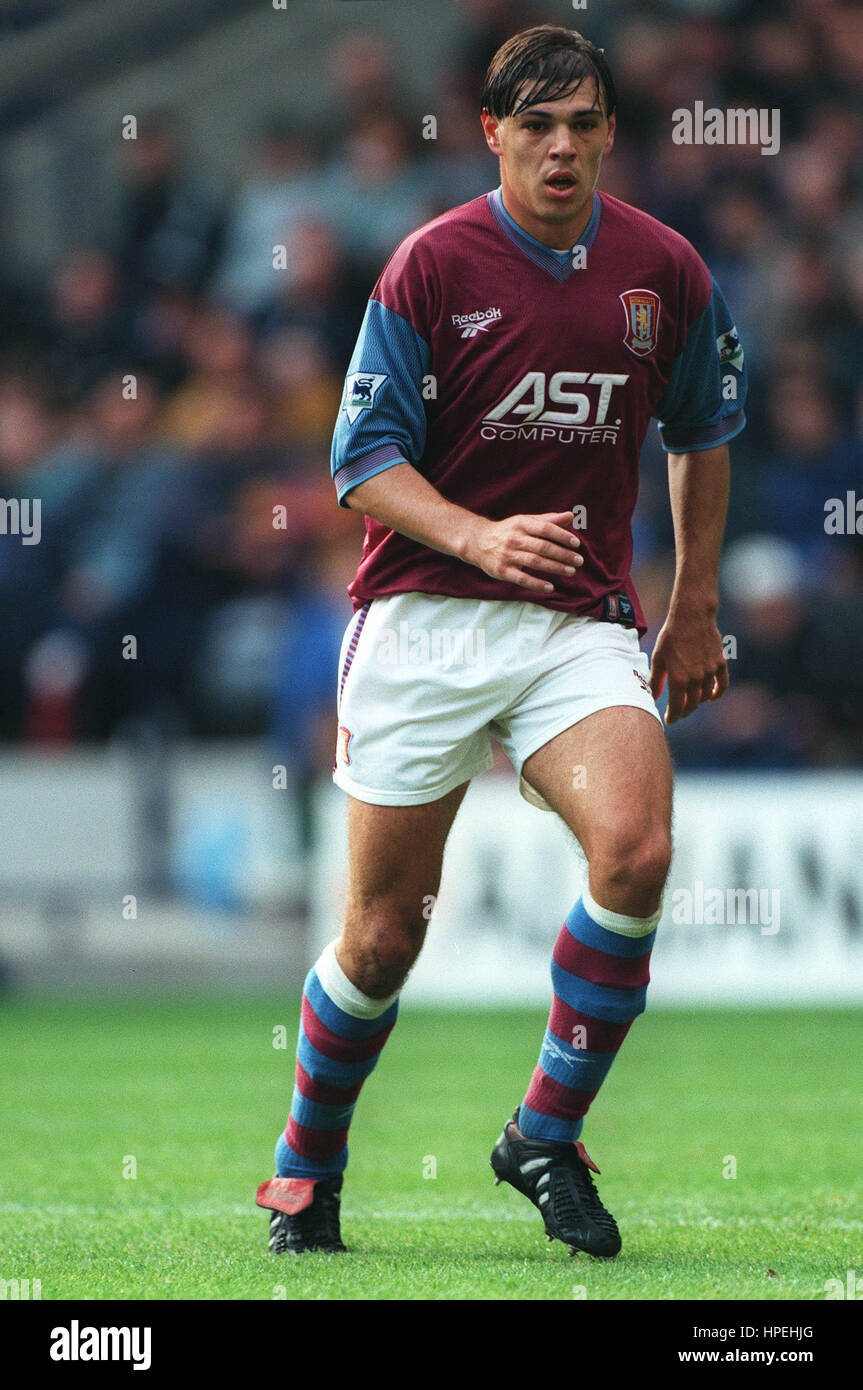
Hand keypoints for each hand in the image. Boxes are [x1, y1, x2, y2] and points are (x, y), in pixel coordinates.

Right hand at [460, 511, 582, 592]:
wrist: (478, 542)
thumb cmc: (508, 531)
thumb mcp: (525, 522)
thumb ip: (548, 520)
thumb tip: (571, 516)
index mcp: (521, 524)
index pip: (546, 529)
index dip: (562, 536)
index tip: (576, 544)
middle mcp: (514, 538)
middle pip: (543, 547)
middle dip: (563, 555)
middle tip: (579, 561)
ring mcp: (507, 555)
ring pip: (535, 562)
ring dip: (555, 568)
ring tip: (570, 571)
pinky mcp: (502, 571)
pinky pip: (521, 578)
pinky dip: (537, 583)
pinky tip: (550, 587)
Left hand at [649, 605, 728, 723]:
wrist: (692, 617)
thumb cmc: (671, 636)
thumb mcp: (659, 658)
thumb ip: (656, 680)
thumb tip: (653, 697)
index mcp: (678, 679)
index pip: (677, 707)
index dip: (673, 716)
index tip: (669, 720)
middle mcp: (696, 679)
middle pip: (692, 705)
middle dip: (684, 712)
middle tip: (678, 713)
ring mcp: (710, 672)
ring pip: (705, 696)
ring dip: (697, 702)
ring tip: (690, 701)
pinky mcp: (720, 664)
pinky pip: (722, 685)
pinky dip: (717, 694)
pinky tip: (711, 698)